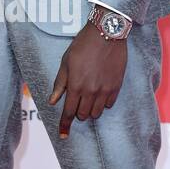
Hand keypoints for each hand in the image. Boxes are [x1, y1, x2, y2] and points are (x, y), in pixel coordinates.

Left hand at [48, 21, 127, 137]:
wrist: (106, 33)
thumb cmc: (83, 45)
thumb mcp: (66, 62)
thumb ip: (60, 84)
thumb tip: (53, 101)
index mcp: (75, 86)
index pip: (68, 113)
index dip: (64, 125)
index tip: (63, 135)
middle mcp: (90, 91)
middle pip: (83, 115)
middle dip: (77, 113)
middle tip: (76, 102)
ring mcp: (105, 90)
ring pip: (96, 113)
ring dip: (90, 110)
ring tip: (88, 99)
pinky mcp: (116, 86)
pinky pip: (109, 105)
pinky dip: (103, 104)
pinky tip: (100, 94)